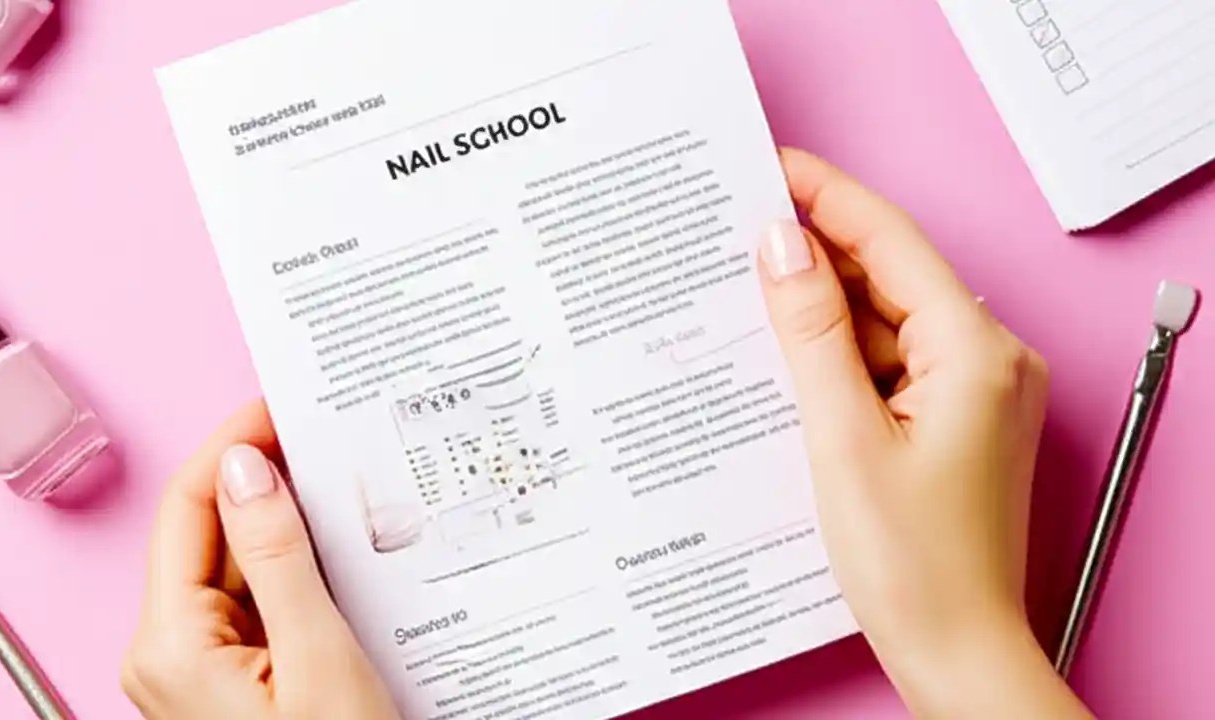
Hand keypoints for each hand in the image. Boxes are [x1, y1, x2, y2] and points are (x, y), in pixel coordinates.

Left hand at [122, 401, 399, 719]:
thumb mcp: (317, 656)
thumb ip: (278, 558)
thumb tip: (248, 466)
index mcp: (171, 643)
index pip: (186, 509)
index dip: (231, 449)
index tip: (278, 410)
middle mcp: (169, 652)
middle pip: (211, 536)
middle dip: (267, 484)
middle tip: (326, 442)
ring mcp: (198, 667)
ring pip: (239, 568)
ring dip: (287, 529)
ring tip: (344, 492)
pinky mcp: (232, 679)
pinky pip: (257, 602)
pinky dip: (295, 572)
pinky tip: (337, 554)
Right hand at [758, 149, 1087, 717]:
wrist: (953, 651)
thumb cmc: (911, 563)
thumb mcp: (842, 436)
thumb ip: (811, 332)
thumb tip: (781, 243)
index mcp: (975, 351)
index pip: (890, 241)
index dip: (826, 195)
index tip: (768, 165)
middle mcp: (987, 358)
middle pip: (888, 277)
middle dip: (813, 254)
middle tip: (734, 231)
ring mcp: (973, 390)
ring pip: (884, 321)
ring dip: (819, 310)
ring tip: (741, 298)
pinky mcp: (952, 419)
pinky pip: (889, 363)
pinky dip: (839, 356)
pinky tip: (783, 357)